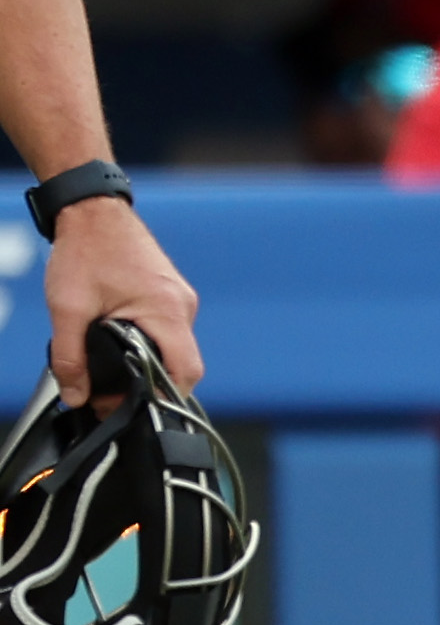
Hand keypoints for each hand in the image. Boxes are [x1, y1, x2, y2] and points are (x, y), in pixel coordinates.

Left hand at [44, 198, 199, 405]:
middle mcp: (182, 304)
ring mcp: (178, 297)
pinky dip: (146, 344)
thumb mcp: (68, 310)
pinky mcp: (168, 293)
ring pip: (173, 347)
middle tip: (106, 396)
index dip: (166, 399)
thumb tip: (76, 396)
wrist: (94, 212)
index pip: (187, 371)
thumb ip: (70, 358)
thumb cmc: (86, 251)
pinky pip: (167, 330)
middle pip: (181, 363)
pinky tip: (115, 343)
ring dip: (146, 363)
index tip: (135, 412)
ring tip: (106, 369)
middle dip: (148, 385)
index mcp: (167, 310)